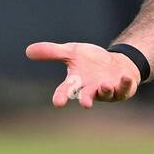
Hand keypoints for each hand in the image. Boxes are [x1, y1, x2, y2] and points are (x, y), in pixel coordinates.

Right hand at [25, 41, 142, 107]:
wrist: (115, 64)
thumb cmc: (91, 61)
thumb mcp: (71, 52)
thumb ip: (52, 52)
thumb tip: (27, 50)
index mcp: (77, 82)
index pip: (66, 90)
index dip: (62, 96)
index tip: (58, 102)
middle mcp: (91, 89)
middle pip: (86, 96)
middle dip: (86, 99)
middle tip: (85, 103)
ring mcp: (108, 90)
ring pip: (106, 93)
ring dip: (106, 90)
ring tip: (105, 85)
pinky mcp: (122, 88)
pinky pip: (125, 88)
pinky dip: (125, 84)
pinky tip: (126, 78)